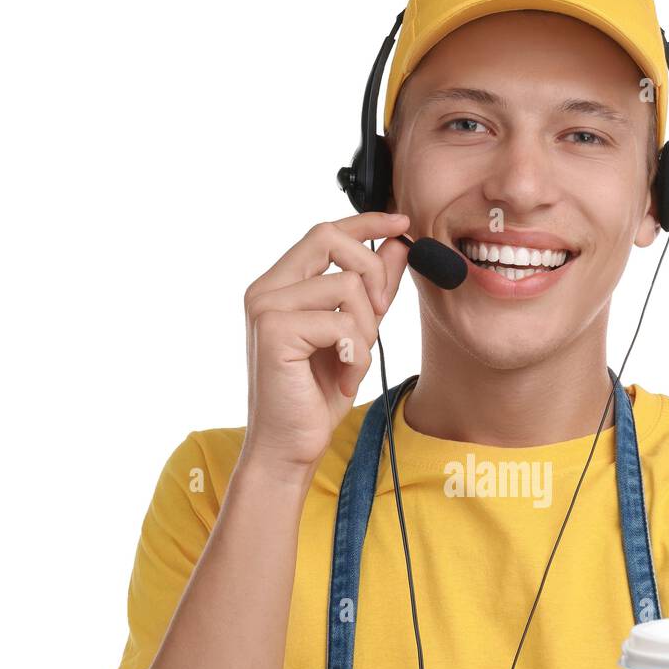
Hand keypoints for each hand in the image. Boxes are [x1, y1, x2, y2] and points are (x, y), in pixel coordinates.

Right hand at [240, 212, 410, 477]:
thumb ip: (373, 291)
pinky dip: (356, 354)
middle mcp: (266, 289)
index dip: (366, 221)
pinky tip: (343, 378)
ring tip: (352, 362)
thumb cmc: (316, 395)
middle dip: (372, 274)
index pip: (325, 233)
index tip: (402, 222)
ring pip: (347, 287)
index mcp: (279, 285)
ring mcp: (266, 308)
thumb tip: (398, 245)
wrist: (290, 446)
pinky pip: (342, 323)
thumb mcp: (355, 334)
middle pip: (332, 240)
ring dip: (366, 330)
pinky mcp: (275, 331)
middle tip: (379, 317)